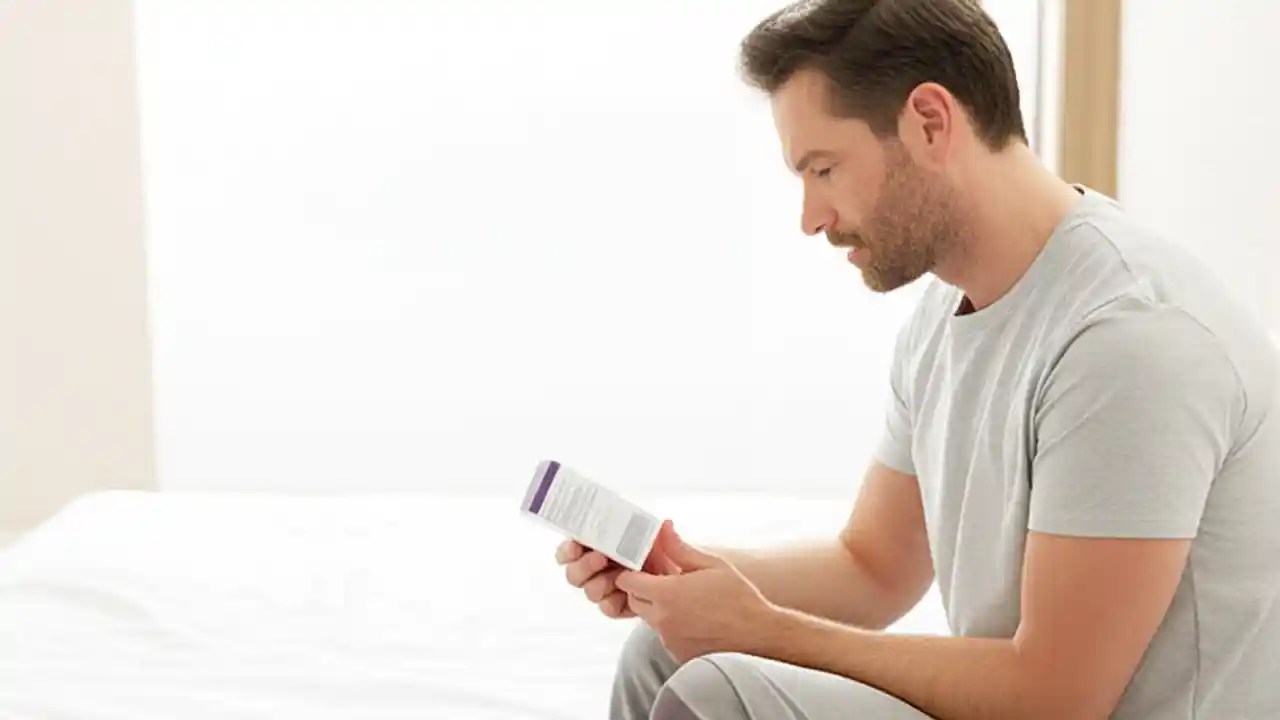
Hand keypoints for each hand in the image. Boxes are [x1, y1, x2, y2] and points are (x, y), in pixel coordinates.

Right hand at [555, 533, 681, 618]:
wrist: (678, 586)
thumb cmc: (667, 558)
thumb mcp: (668, 545)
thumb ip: (664, 536)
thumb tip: (666, 524)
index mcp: (601, 544)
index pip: (572, 547)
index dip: (568, 548)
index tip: (576, 545)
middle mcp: (598, 568)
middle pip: (573, 573)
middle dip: (584, 566)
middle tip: (601, 558)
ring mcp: (606, 589)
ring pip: (589, 591)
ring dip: (600, 583)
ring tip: (618, 578)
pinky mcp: (617, 606)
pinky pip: (607, 608)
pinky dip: (614, 602)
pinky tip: (626, 595)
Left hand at [615, 520, 776, 663]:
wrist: (759, 637)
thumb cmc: (739, 598)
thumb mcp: (712, 565)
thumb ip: (680, 549)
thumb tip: (663, 529)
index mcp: (668, 594)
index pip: (627, 581)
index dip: (633, 571)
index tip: (646, 565)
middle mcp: (662, 619)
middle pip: (634, 600)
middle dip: (644, 588)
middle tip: (665, 578)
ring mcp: (668, 639)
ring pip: (649, 618)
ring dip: (658, 606)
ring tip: (686, 597)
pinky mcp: (677, 653)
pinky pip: (664, 634)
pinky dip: (672, 624)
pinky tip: (694, 616)